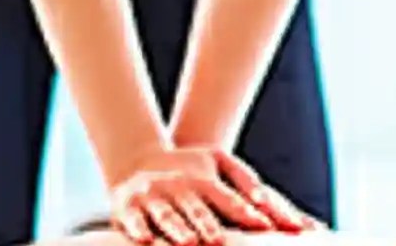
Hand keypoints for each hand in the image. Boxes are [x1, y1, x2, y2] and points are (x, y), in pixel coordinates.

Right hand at [109, 146, 317, 244]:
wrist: (139, 158)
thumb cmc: (189, 167)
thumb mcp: (218, 160)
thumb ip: (246, 179)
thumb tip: (267, 204)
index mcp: (203, 180)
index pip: (228, 199)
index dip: (245, 213)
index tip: (264, 227)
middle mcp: (178, 186)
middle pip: (195, 208)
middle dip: (207, 224)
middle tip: (219, 241)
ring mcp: (152, 195)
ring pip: (166, 214)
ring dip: (177, 229)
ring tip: (189, 243)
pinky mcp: (128, 205)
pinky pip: (133, 219)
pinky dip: (138, 229)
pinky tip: (146, 240)